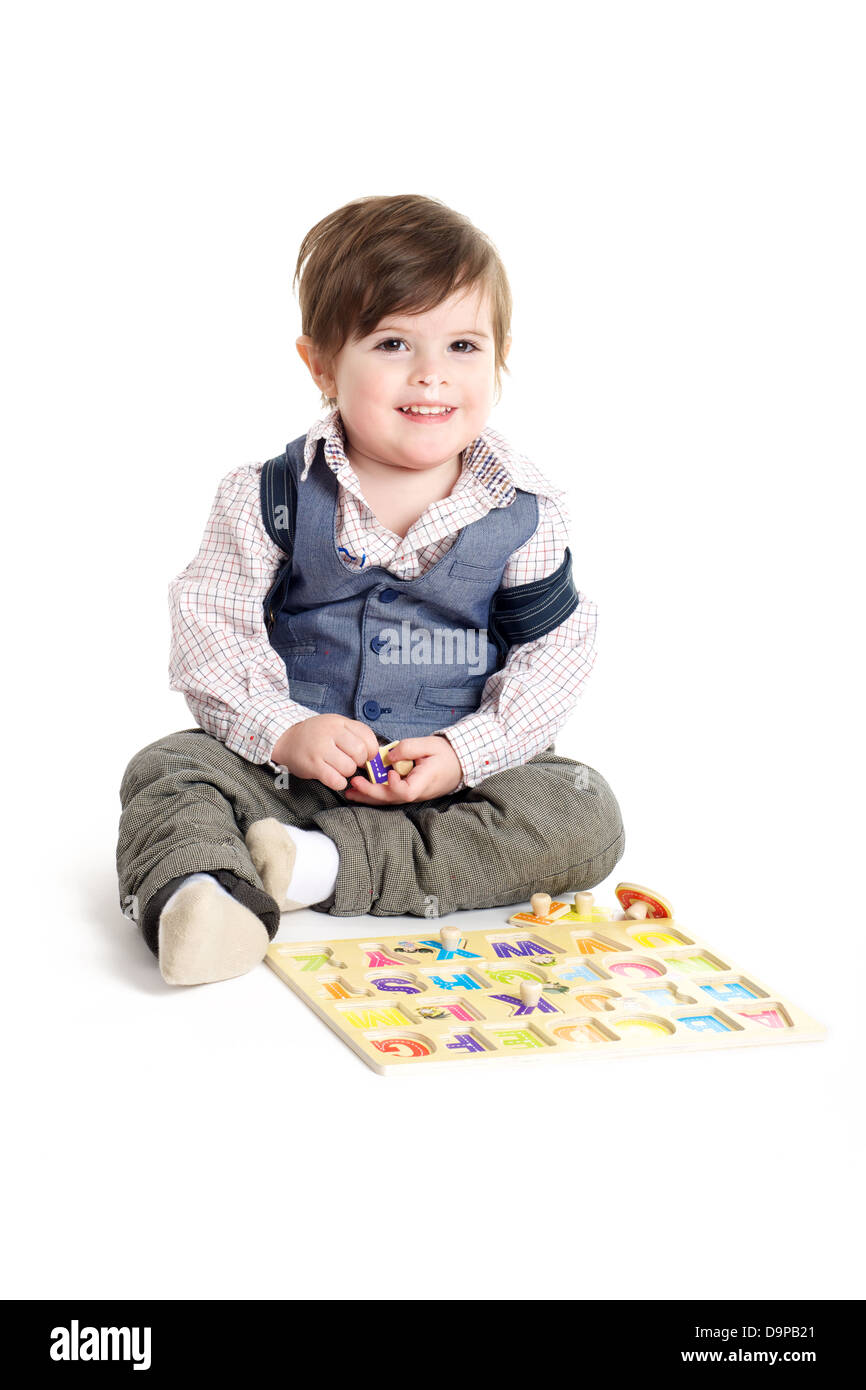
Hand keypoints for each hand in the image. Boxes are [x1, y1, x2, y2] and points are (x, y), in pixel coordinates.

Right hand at [272, 715, 379, 791]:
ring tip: (338, 768)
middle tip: (351, 762)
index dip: (371, 750)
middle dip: (359, 762)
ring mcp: (320, 750)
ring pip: (349, 768)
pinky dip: (339, 782)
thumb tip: (375, 753)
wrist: (286, 740)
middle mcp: (330, 733)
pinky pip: (336, 780)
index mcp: (339, 722)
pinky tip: (333, 777)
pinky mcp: (313, 766)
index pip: (367, 736)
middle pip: (360, 753)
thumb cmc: (316, 735)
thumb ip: (354, 734)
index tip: (366, 756)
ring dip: (347, 773)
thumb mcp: (335, 725)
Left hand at [344, 736, 463, 804]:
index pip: (407, 792)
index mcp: (424, 781)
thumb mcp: (429, 744)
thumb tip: (388, 756)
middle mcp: (417, 792)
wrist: (458, 763)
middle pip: (392, 798)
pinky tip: (360, 791)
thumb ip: (408, 748)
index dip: (395, 786)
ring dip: (368, 796)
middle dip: (371, 792)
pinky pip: (390, 796)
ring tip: (349, 792)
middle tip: (353, 784)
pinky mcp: (408, 792)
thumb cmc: (445, 754)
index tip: (390, 773)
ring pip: (388, 800)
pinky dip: (374, 794)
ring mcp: (412, 795)